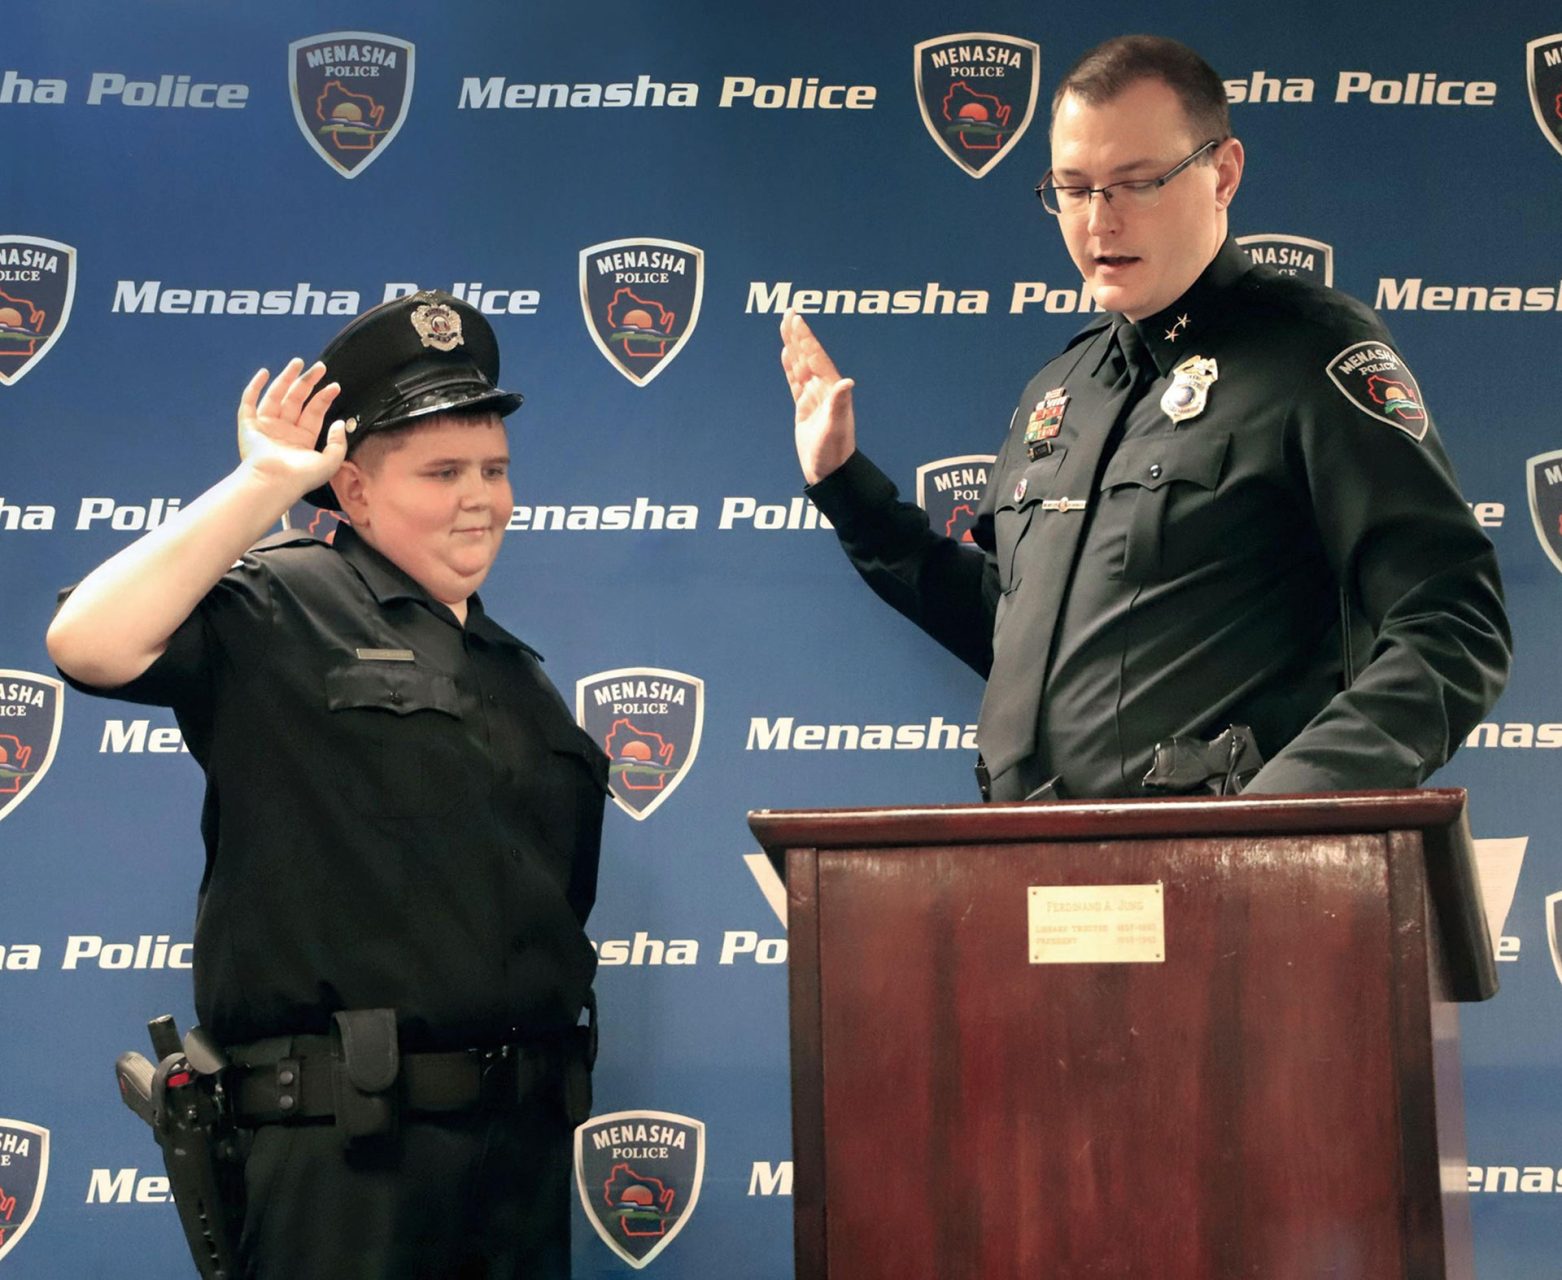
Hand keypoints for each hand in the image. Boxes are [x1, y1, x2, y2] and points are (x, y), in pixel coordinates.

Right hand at [235, 359, 348, 495]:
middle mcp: (284, 431)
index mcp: (302, 440)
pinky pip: (249, 403)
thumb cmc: (301, 478)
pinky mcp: (249, 426)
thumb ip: (338, 443)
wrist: (274, 482)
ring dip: (286, 378)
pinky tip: (265, 373)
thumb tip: (340, 423)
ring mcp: (266, 427)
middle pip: (296, 400)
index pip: (314, 412)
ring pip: (276, 396)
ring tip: (298, 363)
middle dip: (308, 382)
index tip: (334, 386)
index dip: (324, 398)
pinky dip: (255, 387)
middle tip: (320, 367)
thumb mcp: (330, 462)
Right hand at [780, 311, 855, 483]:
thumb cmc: (833, 452)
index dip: (806, 338)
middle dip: (798, 334)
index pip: (816, 357)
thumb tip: (847, 382)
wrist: (829, 472)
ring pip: (800, 365)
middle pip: (807, 356)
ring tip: (785, 326)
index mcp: (831, 390)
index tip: (797, 319)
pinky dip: (790, 367)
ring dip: (793, 346)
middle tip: (788, 312)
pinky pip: (795, 382)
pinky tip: (786, 354)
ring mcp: (813, 397)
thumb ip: (839, 403)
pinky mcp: (804, 407)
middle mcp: (823, 390)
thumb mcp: (835, 428)